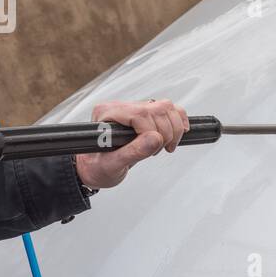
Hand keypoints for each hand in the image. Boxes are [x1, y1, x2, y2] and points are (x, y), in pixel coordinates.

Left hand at [75, 99, 189, 189]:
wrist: (96, 169)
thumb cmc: (97, 167)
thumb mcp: (111, 165)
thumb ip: (132, 152)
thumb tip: (155, 139)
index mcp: (107, 114)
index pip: (140, 113)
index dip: (152, 132)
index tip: (152, 149)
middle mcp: (121, 107)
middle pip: (157, 109)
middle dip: (165, 133)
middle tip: (159, 151)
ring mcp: (134, 109)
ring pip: (166, 107)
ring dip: (174, 129)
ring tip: (165, 146)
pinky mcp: (145, 114)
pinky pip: (169, 110)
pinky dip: (178, 121)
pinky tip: (176, 136)